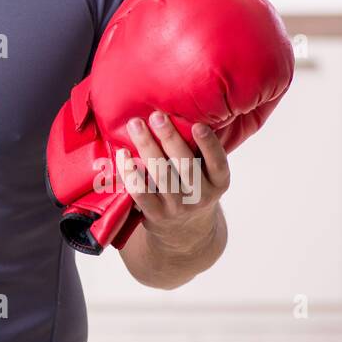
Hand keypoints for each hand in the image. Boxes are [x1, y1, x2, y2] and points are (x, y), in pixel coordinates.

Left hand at [117, 110, 229, 253]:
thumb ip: (199, 151)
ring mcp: (178, 207)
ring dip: (147, 148)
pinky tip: (122, 155)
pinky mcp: (156, 215)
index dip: (209, 145)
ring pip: (161, 176)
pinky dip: (131, 173)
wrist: (184, 233)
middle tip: (156, 116)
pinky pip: (141, 193)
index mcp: (218, 182)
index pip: (218, 163)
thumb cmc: (193, 189)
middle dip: (170, 138)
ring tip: (136, 125)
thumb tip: (185, 108)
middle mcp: (201, 196)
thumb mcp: (206, 175)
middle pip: (185, 166)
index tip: (198, 126)